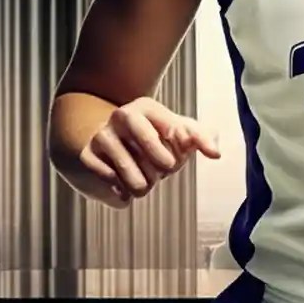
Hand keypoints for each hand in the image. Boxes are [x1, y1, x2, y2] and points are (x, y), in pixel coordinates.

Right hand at [80, 97, 220, 207]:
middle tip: (160, 169)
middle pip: (160, 163)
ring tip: (142, 179)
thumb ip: (202, 138)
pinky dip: (124, 195)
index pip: (174, 133)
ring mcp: (102, 136)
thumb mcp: (180, 132)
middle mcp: (121, 117)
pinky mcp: (87, 157)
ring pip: (137, 182)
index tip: (178, 154)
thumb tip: (215, 153)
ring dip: (144, 187)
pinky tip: (123, 185)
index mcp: (146, 107)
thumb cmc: (156, 138)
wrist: (113, 142)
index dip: (180, 150)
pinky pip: (116, 189)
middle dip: (164, 172)